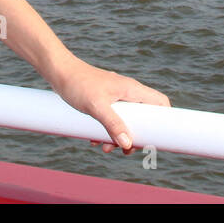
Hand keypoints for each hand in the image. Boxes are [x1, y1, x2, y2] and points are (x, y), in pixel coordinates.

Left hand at [49, 59, 169, 154]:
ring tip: (105, 148)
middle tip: (125, 151)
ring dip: (119, 136)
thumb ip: (113, 124)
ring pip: (127, 120)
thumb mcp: (96, 106)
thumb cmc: (78, 84)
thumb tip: (128, 144)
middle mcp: (127, 92)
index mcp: (132, 90)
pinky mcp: (104, 100)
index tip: (155, 139)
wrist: (58, 71)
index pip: (160, 102)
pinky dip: (107, 130)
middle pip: (144, 117)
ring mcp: (116, 96)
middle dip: (136, 136)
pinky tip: (94, 139)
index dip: (164, 121)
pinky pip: (113, 118)